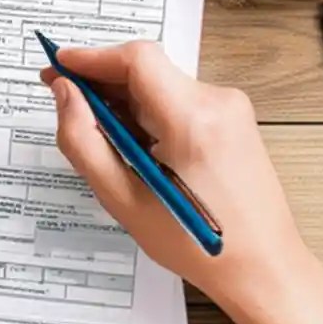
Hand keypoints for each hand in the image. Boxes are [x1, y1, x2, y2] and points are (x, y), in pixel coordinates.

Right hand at [42, 41, 309, 311]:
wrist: (262, 266)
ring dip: (126, 101)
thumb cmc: (198, 245)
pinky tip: (138, 147)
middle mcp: (217, 103)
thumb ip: (84, 141)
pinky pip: (180, 99)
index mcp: (192, 120)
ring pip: (161, 84)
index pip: (136, 60)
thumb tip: (65, 94)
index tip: (60, 65)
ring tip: (107, 143)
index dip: (91, 57)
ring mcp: (231, 109)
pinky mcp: (234, 118)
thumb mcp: (123, 199)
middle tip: (66, 102)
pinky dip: (150, 112)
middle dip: (102, 81)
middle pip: (147, 69)